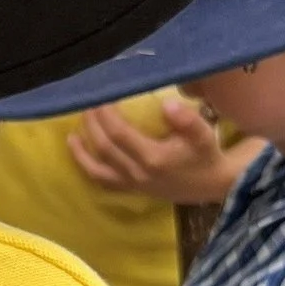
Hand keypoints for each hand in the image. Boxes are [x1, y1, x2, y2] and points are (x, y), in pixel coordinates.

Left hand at [67, 96, 263, 206]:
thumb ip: (187, 120)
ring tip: (72, 134)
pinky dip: (89, 169)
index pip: (119, 133)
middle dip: (92, 125)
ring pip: (98, 170)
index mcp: (153, 158)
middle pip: (105, 147)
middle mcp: (138, 173)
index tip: (100, 96)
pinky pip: (104, 183)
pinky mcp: (132, 190)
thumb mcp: (204, 135)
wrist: (212, 184)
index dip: (105, 114)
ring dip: (82, 152)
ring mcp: (133, 184)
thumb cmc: (206, 154)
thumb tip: (166, 103)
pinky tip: (81, 155)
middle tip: (86, 104)